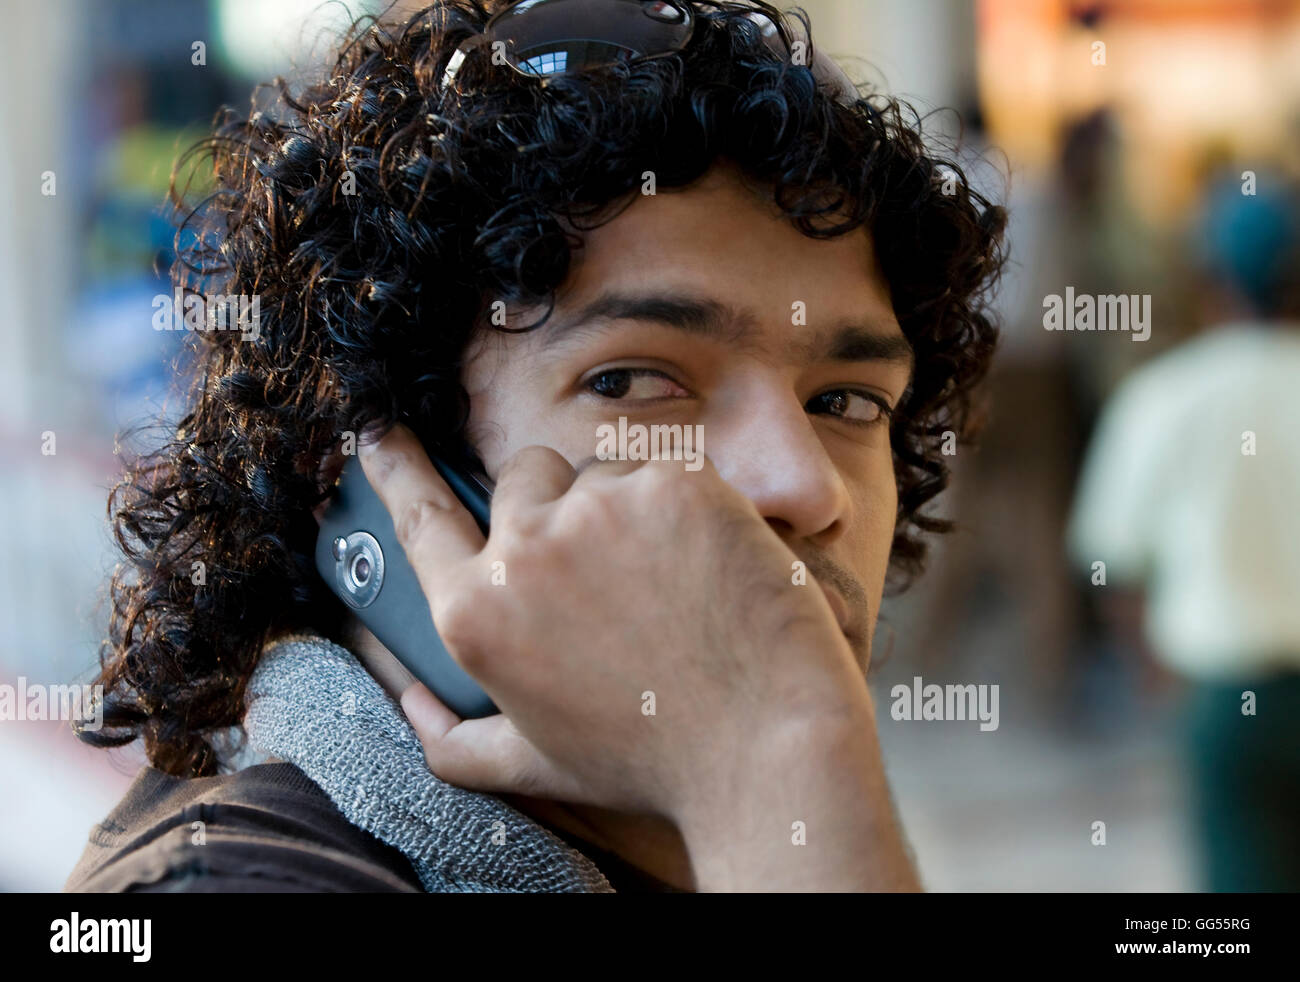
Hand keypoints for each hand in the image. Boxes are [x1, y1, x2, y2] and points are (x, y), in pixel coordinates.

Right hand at [360, 424, 868, 823]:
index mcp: (478, 616)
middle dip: (555, 502)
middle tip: (610, 564)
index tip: (378, 427)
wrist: (766, 747)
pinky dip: (686, 506)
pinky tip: (710, 564)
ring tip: (670, 580)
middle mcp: (525, 550)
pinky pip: (666, 470)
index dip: (396, 466)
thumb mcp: (537, 764)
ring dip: (626, 506)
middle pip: (524, 475)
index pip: (418, 517)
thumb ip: (455, 743)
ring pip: (603, 471)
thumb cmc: (652, 761)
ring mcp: (601, 507)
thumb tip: (411, 705)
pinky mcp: (676, 482)